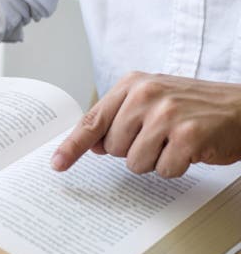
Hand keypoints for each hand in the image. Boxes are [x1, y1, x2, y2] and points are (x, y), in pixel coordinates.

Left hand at [51, 72, 240, 176]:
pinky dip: (177, 166)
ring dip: (156, 160)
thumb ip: (120, 119)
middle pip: (114, 148)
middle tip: (160, 136)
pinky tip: (190, 149)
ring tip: (175, 141)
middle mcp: (146, 93)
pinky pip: (163, 170)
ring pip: (135, 162)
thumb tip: (93, 145)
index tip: (58, 164)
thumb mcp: (152, 101)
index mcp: (132, 83)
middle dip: (134, 150)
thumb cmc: (194, 107)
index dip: (73, 146)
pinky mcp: (188, 135)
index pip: (93, 120)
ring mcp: (167, 113)